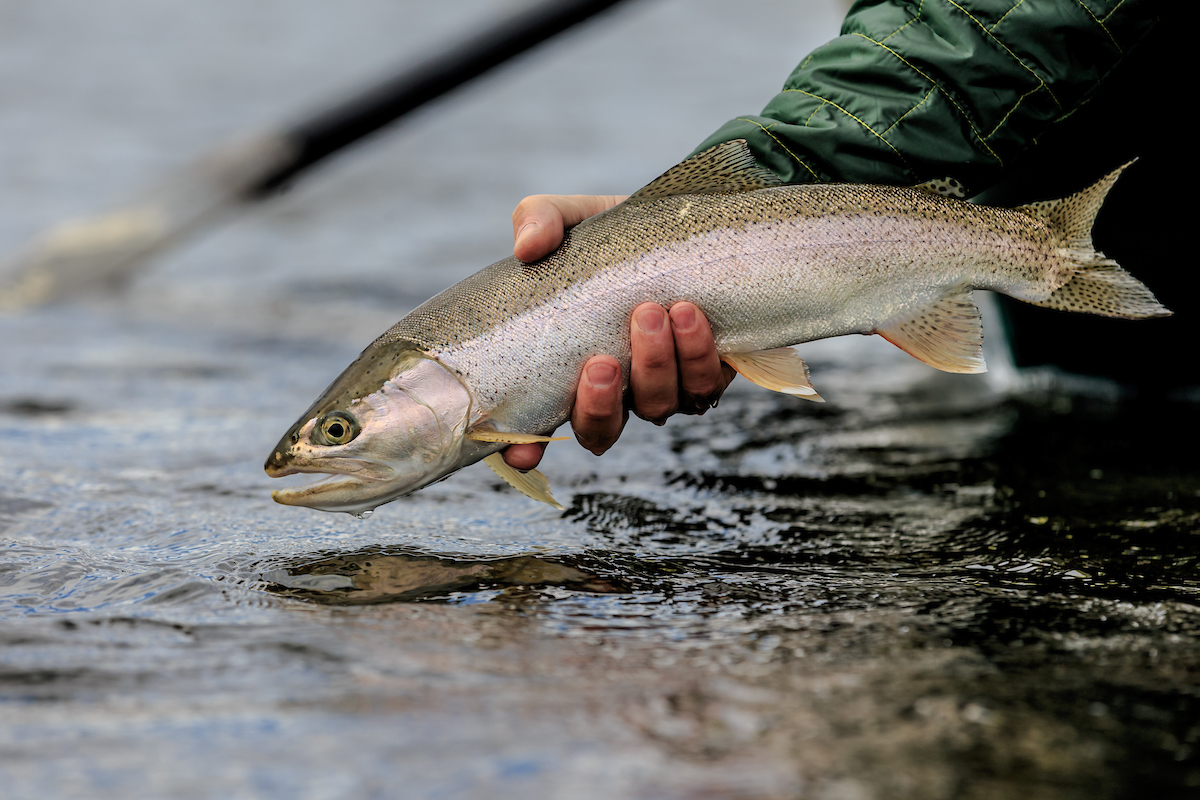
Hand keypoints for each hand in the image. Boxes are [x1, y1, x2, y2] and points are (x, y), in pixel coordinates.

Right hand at [502, 195, 733, 469]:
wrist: (689, 225)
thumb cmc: (616, 236)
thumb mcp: (573, 219)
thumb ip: (541, 220)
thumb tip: (528, 246)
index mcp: (568, 370)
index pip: (537, 428)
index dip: (525, 448)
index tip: (521, 451)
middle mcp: (616, 392)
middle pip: (602, 431)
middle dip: (602, 404)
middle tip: (604, 360)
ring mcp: (663, 388)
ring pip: (658, 408)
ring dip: (655, 368)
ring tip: (653, 312)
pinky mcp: (710, 373)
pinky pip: (706, 385)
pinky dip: (698, 353)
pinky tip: (690, 314)